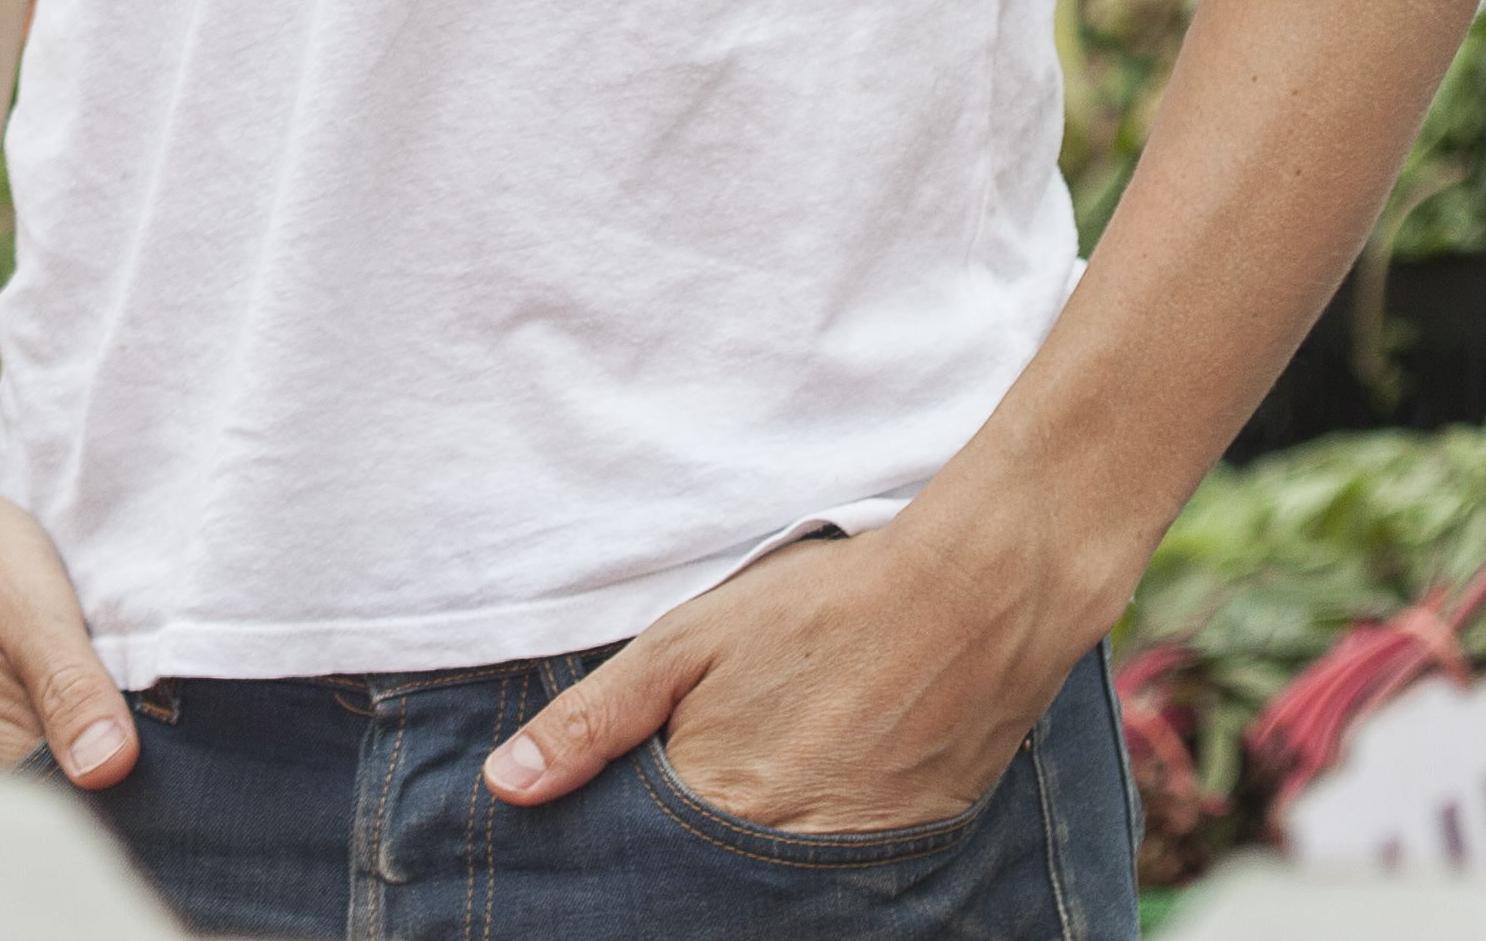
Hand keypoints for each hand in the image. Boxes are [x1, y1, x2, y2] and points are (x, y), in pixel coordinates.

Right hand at [0, 376, 140, 785]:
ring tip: (54, 675)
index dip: (126, 778)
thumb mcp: (27, 602)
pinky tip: (21, 683)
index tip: (135, 723)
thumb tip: (111, 769)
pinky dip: (13, 732)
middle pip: (48, 797)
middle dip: (87, 760)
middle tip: (99, 686)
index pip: (81, 805)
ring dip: (49, 745)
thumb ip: (71, 688)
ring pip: (14, 780)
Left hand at [482, 521, 1085, 833]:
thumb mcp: (689, 640)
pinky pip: (838, 886)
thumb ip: (594, 718)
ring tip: (762, 784)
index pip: (640, 869)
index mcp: (718, 806)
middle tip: (708, 789)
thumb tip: (507, 785)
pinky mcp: (907, 858)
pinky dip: (812, 864)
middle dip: (685, 861)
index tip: (612, 837)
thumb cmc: (823, 607)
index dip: (621, 853)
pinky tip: (810, 805)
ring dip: (747, 866)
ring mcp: (851, 865)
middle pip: (707, 887)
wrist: (978, 596)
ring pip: (770, 890)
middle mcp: (783, 855)